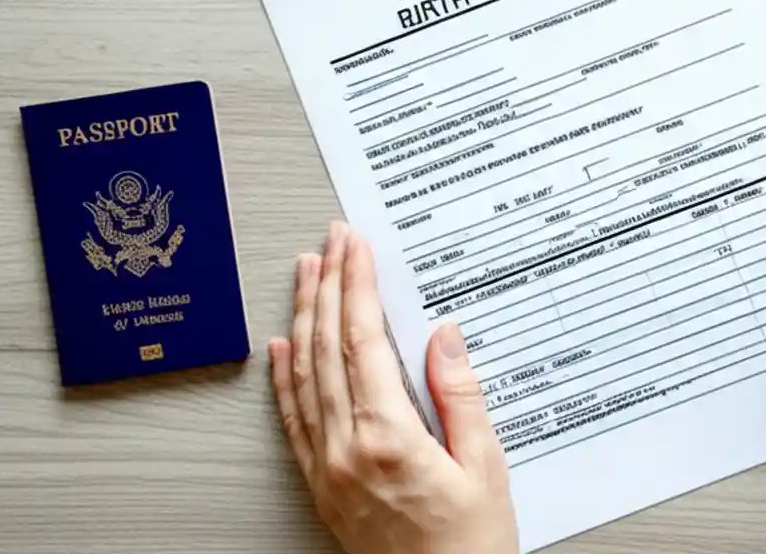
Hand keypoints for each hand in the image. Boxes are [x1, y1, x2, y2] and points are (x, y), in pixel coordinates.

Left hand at [269, 221, 517, 553]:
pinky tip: (282, 349)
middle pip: (327, 348)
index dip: (356, 285)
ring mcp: (327, 467)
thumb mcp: (484, 468)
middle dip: (327, 285)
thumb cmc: (470, 547)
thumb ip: (459, 397)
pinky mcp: (321, 484)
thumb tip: (443, 337)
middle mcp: (346, 448)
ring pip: (304, 375)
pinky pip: (293, 419)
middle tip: (331, 242)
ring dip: (303, 318)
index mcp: (389, 437)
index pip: (363, 340)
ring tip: (305, 275)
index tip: (355, 247)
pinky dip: (285, 377)